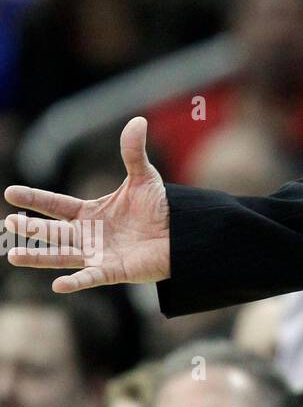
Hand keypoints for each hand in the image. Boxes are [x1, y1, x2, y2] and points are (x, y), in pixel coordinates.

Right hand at [4, 117, 170, 291]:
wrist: (181, 233)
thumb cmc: (158, 207)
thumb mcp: (144, 177)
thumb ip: (133, 153)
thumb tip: (137, 120)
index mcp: (89, 213)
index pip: (56, 205)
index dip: (35, 198)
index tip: (10, 192)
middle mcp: (87, 235)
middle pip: (53, 232)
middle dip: (32, 228)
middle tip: (10, 222)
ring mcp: (97, 254)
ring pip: (61, 257)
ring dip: (38, 257)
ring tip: (13, 255)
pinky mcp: (113, 271)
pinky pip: (91, 277)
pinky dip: (76, 281)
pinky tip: (59, 285)